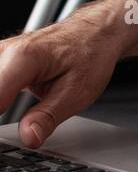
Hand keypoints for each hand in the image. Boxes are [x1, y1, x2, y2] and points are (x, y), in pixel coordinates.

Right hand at [0, 20, 121, 147]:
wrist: (93, 33)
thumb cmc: (89, 54)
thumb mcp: (77, 92)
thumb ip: (48, 117)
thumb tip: (29, 138)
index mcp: (23, 58)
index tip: (4, 139)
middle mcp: (5, 51)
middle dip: (1, 110)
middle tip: (30, 124)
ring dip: (1, 103)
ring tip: (35, 111)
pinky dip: (0, 97)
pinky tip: (5, 106)